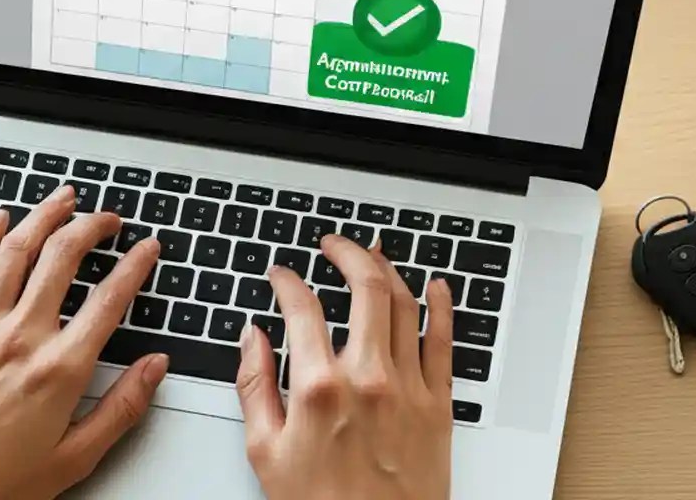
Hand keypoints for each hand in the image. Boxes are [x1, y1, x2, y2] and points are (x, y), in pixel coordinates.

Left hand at [0, 186, 167, 499]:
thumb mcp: (73, 459)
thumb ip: (121, 409)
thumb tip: (154, 369)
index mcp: (58, 370)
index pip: (109, 299)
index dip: (135, 265)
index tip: (147, 249)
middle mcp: (20, 337)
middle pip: (64, 256)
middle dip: (94, 226)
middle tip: (109, 219)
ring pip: (17, 249)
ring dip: (45, 215)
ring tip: (65, 199)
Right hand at [236, 236, 453, 499]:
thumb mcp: (265, 452)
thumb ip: (254, 386)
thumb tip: (251, 339)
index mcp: (318, 388)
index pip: (301, 307)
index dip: (287, 280)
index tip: (282, 275)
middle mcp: (367, 378)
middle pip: (364, 287)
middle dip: (346, 252)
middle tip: (333, 244)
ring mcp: (407, 387)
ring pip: (404, 304)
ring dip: (388, 269)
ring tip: (373, 254)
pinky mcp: (437, 403)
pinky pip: (443, 341)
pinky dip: (440, 306)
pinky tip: (434, 287)